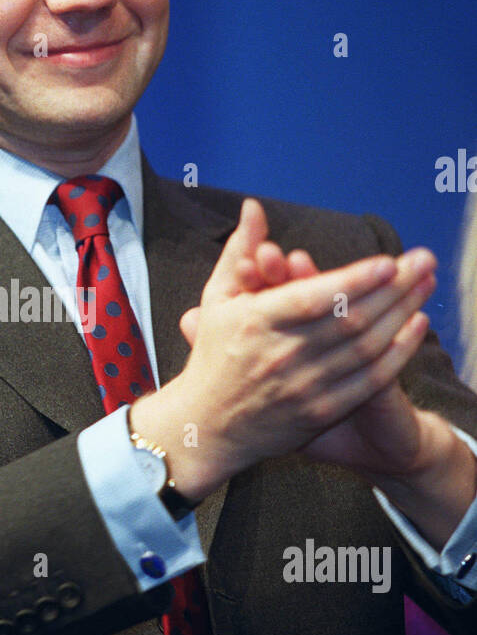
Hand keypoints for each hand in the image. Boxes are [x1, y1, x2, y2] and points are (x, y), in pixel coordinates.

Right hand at [131, 199, 437, 499]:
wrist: (207, 427)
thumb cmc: (214, 356)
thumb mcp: (218, 300)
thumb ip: (240, 251)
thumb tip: (254, 207)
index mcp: (255, 322)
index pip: (312, 297)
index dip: (354, 279)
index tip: (387, 260)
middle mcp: (281, 355)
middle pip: (350, 319)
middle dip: (394, 287)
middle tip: (424, 260)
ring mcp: (303, 387)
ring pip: (366, 347)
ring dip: (403, 313)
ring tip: (427, 284)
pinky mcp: (320, 413)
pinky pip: (369, 380)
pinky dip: (398, 353)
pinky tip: (416, 326)